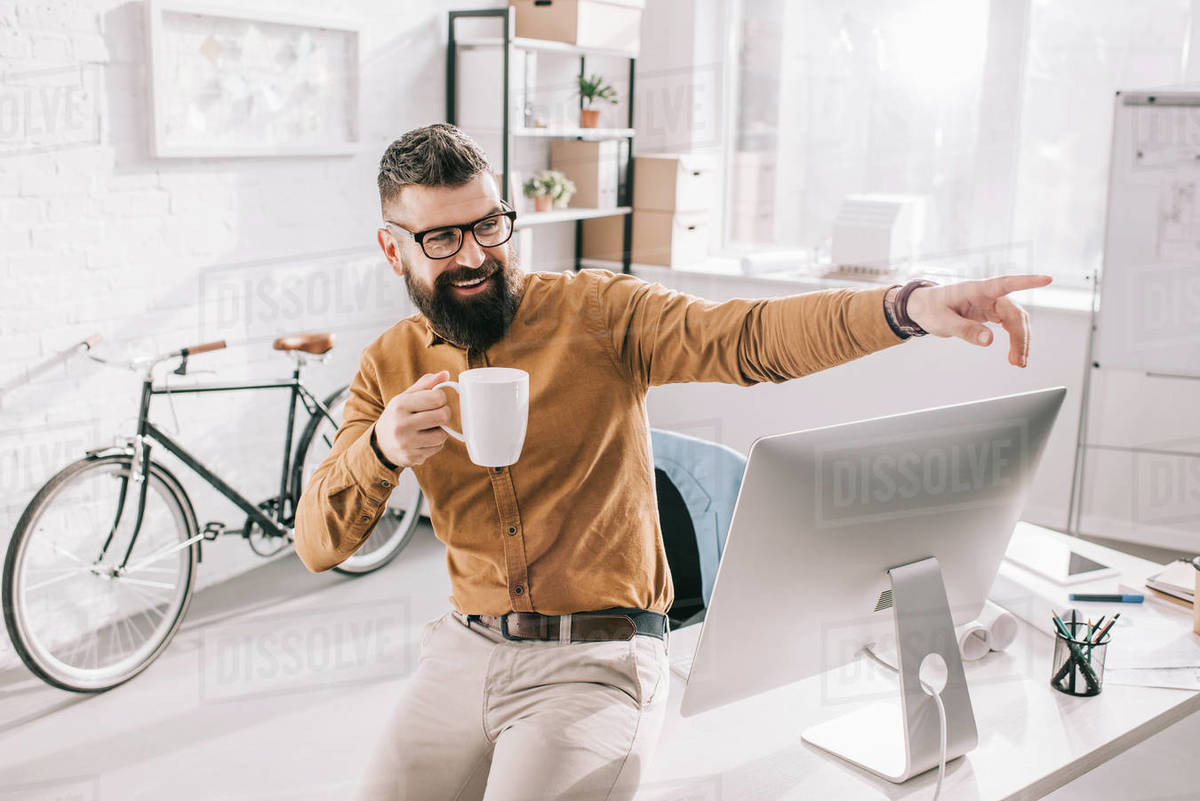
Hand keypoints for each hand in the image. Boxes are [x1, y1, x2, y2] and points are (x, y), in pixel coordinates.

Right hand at [374, 371, 452, 467]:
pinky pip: (437, 448)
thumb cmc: (398, 416)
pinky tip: (424, 439)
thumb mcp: (406, 397)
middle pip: (442, 416)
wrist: (381, 443)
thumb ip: (426, 385)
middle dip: (444, 414)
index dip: (441, 398)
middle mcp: (401, 425)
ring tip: (430, 427)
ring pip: (442, 435)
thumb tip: (445, 374)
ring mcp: (406, 443)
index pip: (436, 398)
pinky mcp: (411, 457)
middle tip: (438, 414)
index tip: (436, 400)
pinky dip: (435, 443)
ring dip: (441, 431)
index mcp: (400, 405)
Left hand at [904, 274, 1052, 367]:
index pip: (1005, 283)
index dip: (1027, 281)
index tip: (1047, 279)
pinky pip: (1010, 324)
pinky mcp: (991, 313)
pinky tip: (1016, 355)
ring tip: (1019, 362)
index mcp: (976, 290)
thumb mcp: (942, 322)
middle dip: (1020, 337)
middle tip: (1018, 361)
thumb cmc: (930, 309)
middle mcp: (988, 295)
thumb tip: (989, 341)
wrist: (922, 308)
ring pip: (1016, 320)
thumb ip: (965, 330)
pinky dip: (1015, 339)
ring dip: (1021, 340)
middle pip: (1014, 312)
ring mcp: (991, 303)